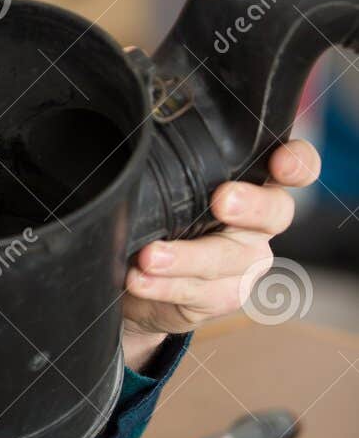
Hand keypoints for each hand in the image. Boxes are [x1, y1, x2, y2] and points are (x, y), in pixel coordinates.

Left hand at [121, 139, 321, 370]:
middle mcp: (260, 222)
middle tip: (223, 201)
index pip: (295, 166)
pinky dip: (163, 285)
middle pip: (274, 212)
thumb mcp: (170, 184)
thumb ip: (176, 165)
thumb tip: (148, 141)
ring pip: (225, 258)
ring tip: (149, 257)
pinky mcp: (223, 296)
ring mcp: (245, 263)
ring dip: (185, 257)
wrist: (140, 278)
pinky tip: (139, 279)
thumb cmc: (162, 216)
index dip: (298, 163)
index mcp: (255, 182)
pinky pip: (197, 292)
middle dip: (251, 206)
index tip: (280, 164)